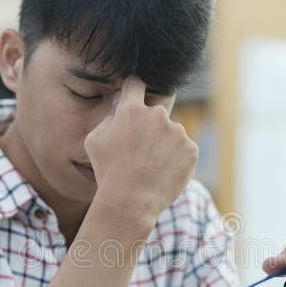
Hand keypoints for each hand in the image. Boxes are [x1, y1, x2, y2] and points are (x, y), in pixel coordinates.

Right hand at [85, 75, 197, 220]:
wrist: (131, 202)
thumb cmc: (108, 172)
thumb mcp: (94, 141)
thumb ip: (109, 118)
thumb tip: (120, 106)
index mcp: (131, 110)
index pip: (136, 84)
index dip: (135, 89)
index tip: (136, 95)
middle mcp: (157, 115)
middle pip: (155, 114)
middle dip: (149, 129)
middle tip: (140, 153)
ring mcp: (177, 132)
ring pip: (171, 134)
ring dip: (164, 145)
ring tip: (151, 168)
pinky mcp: (191, 150)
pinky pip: (184, 150)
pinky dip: (176, 160)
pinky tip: (163, 174)